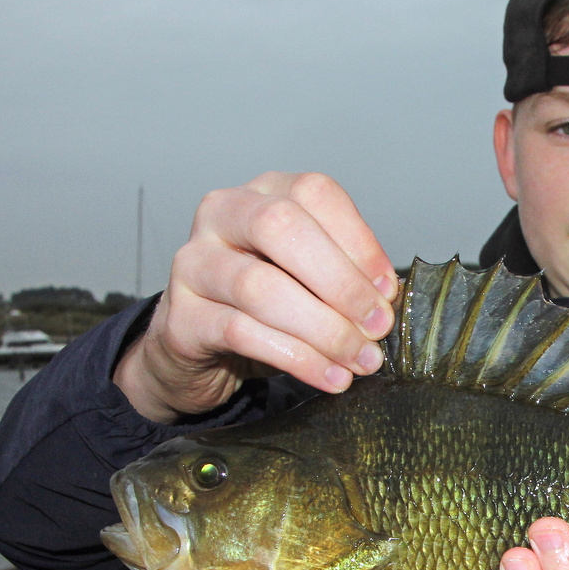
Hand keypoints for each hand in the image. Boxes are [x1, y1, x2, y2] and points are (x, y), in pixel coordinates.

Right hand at [114, 172, 398, 421]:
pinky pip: (242, 333)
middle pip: (281, 228)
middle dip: (340, 281)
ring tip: (361, 359)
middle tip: (377, 325)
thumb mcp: (307, 276)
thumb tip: (386, 297)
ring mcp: (193, 263)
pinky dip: (297, 358)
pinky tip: (330, 376)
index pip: (314, 193)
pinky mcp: (180, 317)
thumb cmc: (265, 304)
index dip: (358, 240)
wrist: (196, 347)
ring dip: (324, 329)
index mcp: (262, 193)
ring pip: (261, 287)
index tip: (388, 289)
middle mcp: (221, 215)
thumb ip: (344, 273)